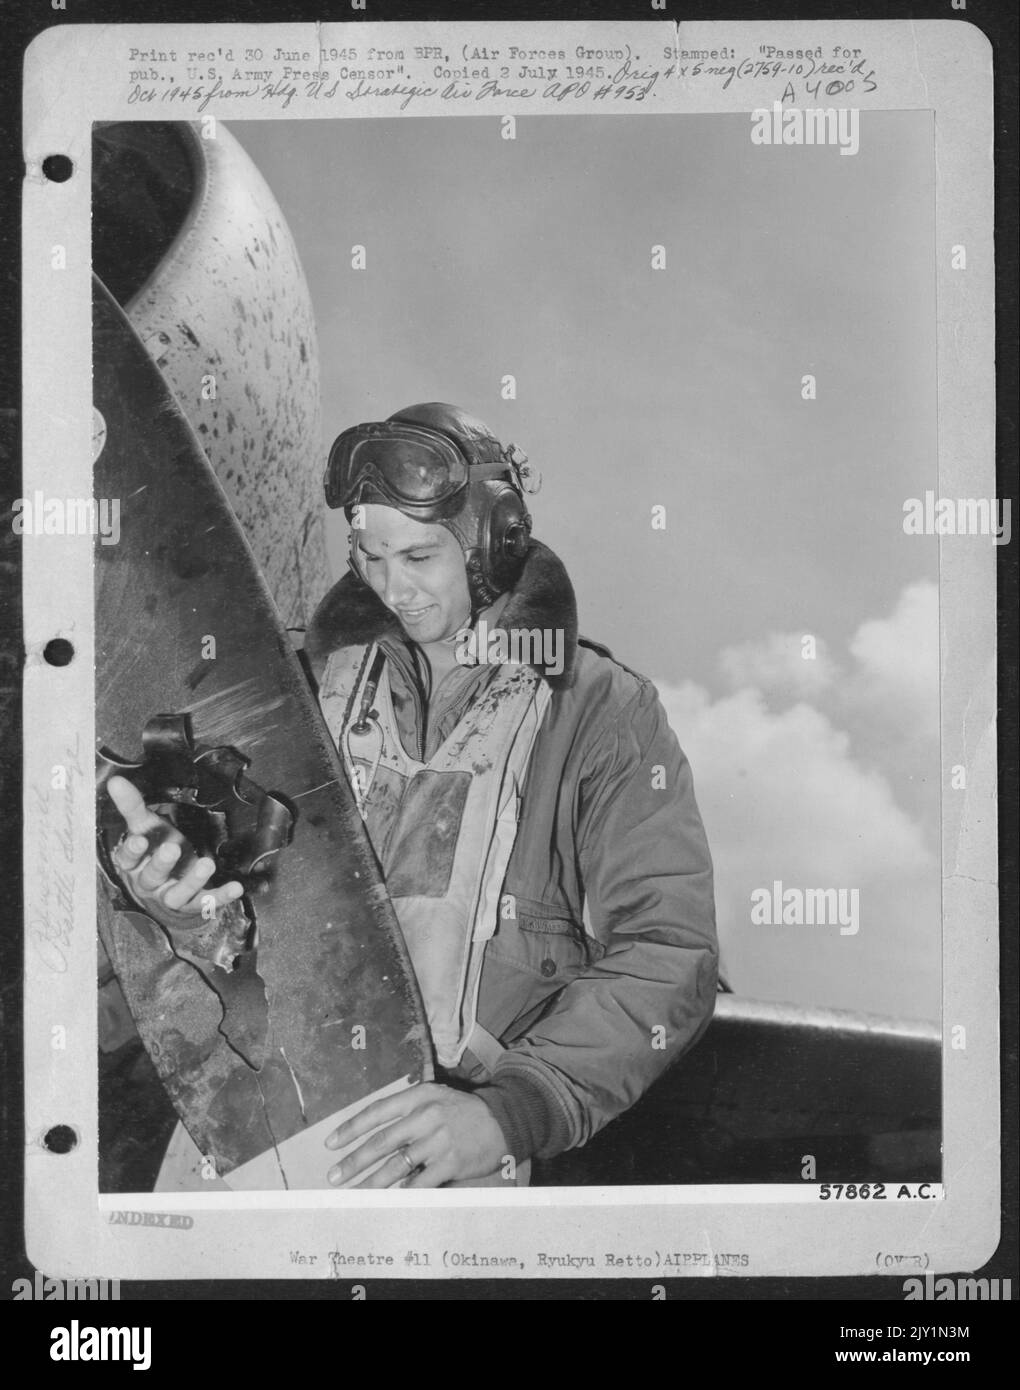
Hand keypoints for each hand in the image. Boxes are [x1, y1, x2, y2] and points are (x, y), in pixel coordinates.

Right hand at [106, 775, 243, 928]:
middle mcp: (149, 884)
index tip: (139, 839)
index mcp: (134, 864)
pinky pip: (206, 903)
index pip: (128, 859)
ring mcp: (171, 896)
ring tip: (207, 864)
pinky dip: (221, 896)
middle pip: (152, 876)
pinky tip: (235, 888)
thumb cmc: (153, 849)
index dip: (132, 851)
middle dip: (162, 863)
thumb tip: (115, 781)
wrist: (166, 884)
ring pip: (178, 894)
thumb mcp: (144, 826)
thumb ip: (132, 806)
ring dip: (193, 880)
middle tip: (172, 849)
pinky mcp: (193, 903)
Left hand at [324, 1083, 509, 1188]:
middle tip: (335, 1176)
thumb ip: (409, 1112)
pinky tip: (390, 1202)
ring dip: (372, 1183)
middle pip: (382, 1142)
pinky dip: (403, 1194)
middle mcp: (426, 1115)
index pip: (377, 1111)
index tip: (331, 1143)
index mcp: (419, 1095)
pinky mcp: (451, 1162)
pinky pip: (420, 1182)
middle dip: (354, 1161)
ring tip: (356, 1194)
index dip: (351, 1127)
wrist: (505, 1120)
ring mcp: (439, 1139)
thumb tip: (375, 1136)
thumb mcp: (437, 1098)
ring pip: (396, 1166)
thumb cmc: (464, 1112)